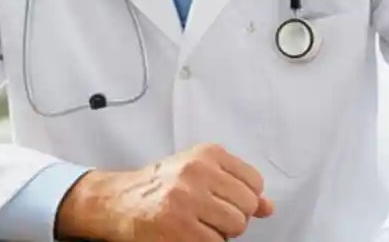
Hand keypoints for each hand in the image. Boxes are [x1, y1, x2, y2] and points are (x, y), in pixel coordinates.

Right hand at [55, 143, 274, 240]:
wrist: (120, 201)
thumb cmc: (160, 187)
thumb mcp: (199, 173)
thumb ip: (236, 185)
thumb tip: (268, 207)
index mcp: (206, 155)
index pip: (254, 182)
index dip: (245, 198)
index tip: (229, 201)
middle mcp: (197, 173)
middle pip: (246, 207)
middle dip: (233, 217)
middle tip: (210, 216)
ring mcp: (187, 201)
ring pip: (234, 227)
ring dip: (220, 233)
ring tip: (198, 225)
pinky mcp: (178, 229)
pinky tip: (189, 234)